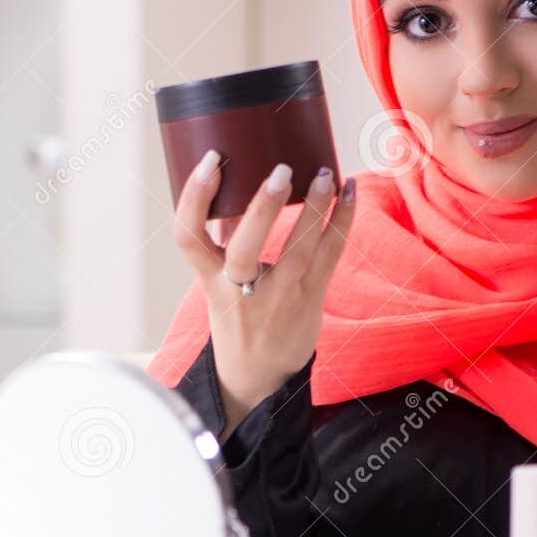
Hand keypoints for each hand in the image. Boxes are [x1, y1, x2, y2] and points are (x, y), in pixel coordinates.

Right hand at [172, 152, 355, 439]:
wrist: (257, 374)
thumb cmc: (237, 315)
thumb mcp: (217, 281)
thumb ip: (224, 236)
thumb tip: (235, 183)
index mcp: (210, 279)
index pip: (189, 238)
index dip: (195, 199)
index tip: (211, 162)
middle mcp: (240, 290)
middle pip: (245, 250)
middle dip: (263, 209)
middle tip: (280, 171)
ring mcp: (278, 298)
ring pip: (297, 252)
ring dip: (313, 209)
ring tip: (323, 174)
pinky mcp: (310, 300)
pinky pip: (328, 256)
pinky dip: (340, 221)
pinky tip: (348, 191)